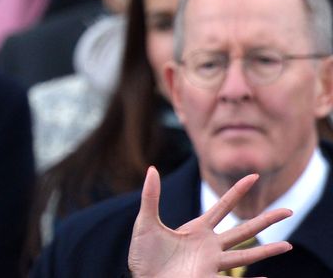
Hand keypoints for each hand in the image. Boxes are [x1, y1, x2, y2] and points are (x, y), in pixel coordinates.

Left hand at [128, 167, 292, 277]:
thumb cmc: (144, 255)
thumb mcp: (146, 223)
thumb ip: (151, 197)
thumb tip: (152, 169)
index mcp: (197, 230)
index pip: (223, 207)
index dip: (238, 192)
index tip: (254, 176)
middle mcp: (210, 246)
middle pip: (244, 230)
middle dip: (266, 220)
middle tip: (289, 211)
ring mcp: (211, 264)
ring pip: (245, 255)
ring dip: (267, 251)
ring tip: (288, 245)